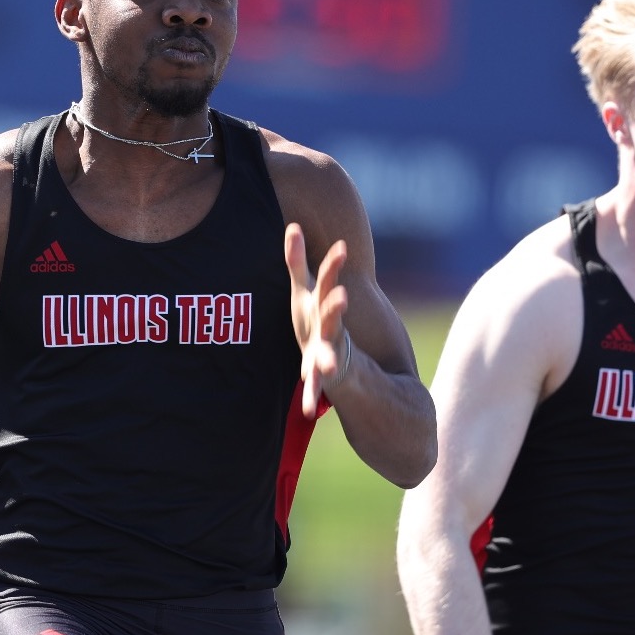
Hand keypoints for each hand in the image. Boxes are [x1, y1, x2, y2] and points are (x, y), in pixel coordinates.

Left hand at [284, 222, 350, 417]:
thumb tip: (293, 225)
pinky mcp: (321, 373)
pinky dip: (310, 396)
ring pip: (329, 353)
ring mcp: (329, 350)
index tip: (342, 246)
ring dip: (328, 357)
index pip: (328, 281)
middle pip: (332, 315)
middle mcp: (330, 326)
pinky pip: (315, 385)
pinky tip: (305, 409)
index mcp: (324, 305)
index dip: (333, 265)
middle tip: (341, 296)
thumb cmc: (314, 317)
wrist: (339, 357)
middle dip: (336, 307)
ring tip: (326, 366)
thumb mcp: (303, 289)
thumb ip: (297, 260)